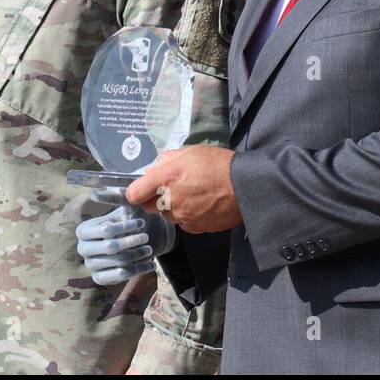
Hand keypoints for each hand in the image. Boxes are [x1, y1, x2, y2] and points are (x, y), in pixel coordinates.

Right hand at [75, 188, 175, 285]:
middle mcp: (82, 248)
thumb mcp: (126, 206)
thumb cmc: (130, 219)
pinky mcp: (99, 278)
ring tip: (149, 249)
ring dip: (137, 255)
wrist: (139, 240)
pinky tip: (150, 264)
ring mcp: (90, 265)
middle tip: (146, 237)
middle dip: (131, 242)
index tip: (140, 223)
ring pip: (118, 261)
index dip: (124, 228)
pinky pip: (119, 276)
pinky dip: (138, 269)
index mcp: (83, 230)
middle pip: (110, 247)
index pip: (106, 230)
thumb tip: (94, 194)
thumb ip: (113, 197)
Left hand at [125, 145, 240, 232]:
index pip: (135, 193)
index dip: (136, 191)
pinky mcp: (194, 228)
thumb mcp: (190, 152)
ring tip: (192, 195)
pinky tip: (200, 205)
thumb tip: (151, 170)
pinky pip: (182, 223)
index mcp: (167, 178)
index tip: (141, 190)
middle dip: (155, 198)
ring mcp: (182, 217)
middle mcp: (171, 200)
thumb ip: (166, 160)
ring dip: (172, 207)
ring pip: (167, 215)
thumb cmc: (218, 164)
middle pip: (149, 206)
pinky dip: (187, 216)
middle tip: (171, 188)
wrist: (245, 186)